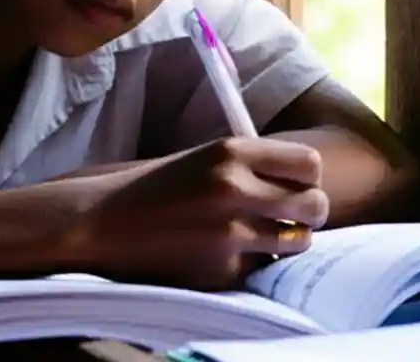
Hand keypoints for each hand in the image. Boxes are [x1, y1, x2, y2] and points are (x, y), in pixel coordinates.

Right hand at [65, 136, 328, 289]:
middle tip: (292, 218)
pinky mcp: (221, 268)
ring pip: (298, 241)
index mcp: (232, 151)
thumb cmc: (159, 188)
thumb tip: (308, 183)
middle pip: (315, 204)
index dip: (308, 180)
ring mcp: (230, 232)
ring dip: (287, 241)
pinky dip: (249, 263)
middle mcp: (235, 187)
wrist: (104, 222)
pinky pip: (261, 267)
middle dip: (309, 214)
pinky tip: (222, 254)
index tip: (296, 187)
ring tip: (261, 236)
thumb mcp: (207, 158)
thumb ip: (254, 166)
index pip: (309, 164)